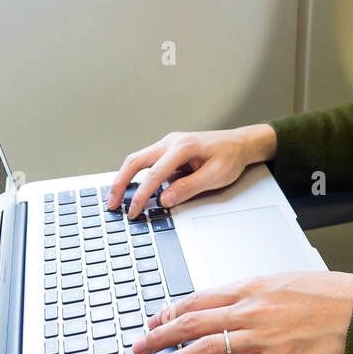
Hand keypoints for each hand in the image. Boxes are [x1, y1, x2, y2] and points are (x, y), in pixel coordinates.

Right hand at [104, 124, 276, 219]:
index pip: (155, 174)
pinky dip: (135, 175)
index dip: (142, 195)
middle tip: (111, 204)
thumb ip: (189, 188)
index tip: (134, 211)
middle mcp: (171, 142)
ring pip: (138, 160)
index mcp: (183, 147)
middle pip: (136, 161)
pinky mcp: (168, 150)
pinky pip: (147, 162)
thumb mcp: (215, 176)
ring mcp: (168, 144)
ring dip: (124, 178)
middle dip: (120, 183)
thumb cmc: (231, 157)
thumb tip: (164, 199)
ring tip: (115, 199)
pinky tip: (131, 189)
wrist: (240, 143)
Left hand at [131, 271, 352, 353]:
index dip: (170, 312)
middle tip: (139, 345)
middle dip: (160, 335)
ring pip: (207, 349)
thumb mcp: (279, 282)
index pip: (198, 299)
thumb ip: (248, 294)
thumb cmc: (324, 294)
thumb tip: (218, 304)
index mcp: (251, 287)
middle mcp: (252, 311)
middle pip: (193, 323)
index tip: (154, 321)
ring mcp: (263, 339)